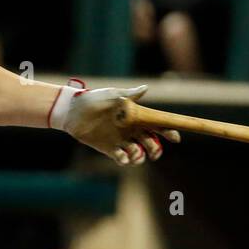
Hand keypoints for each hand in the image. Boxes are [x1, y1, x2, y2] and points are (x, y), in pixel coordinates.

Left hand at [58, 85, 178, 164]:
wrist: (73, 111)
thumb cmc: (95, 99)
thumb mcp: (113, 96)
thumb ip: (129, 95)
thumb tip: (145, 89)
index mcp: (137, 117)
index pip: (157, 125)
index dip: (168, 132)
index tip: (174, 137)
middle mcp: (132, 130)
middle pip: (151, 143)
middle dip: (156, 149)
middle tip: (154, 152)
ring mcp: (121, 140)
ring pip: (138, 153)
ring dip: (140, 156)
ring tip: (134, 154)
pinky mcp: (109, 149)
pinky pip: (122, 159)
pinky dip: (125, 160)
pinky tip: (122, 157)